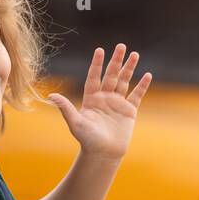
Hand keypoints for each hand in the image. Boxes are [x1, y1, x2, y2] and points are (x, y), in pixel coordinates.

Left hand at [46, 44, 152, 161]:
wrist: (103, 153)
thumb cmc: (87, 139)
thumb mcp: (75, 122)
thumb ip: (65, 108)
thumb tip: (50, 96)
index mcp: (91, 98)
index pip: (94, 77)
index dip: (97, 64)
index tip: (100, 50)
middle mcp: (104, 98)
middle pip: (111, 75)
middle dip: (116, 61)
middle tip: (121, 46)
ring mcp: (117, 103)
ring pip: (124, 81)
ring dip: (129, 68)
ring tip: (135, 54)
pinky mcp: (129, 111)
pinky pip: (136, 95)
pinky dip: (142, 86)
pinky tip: (147, 75)